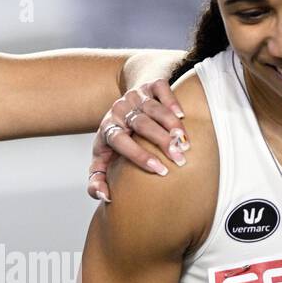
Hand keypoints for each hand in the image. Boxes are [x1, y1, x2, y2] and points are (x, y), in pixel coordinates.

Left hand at [87, 78, 187, 203]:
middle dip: (162, 141)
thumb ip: (96, 182)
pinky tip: (182, 116)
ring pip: (154, 108)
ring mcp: (134, 96)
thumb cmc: (114, 143)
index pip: (120, 140)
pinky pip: (161, 88)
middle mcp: (119, 110)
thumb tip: (105, 197)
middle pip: (141, 124)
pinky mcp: (149, 86)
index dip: (139, 155)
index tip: (160, 170)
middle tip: (179, 158)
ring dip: (171, 125)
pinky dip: (172, 101)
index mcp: (106, 129)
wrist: (122, 109)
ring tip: (184, 142)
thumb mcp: (101, 162)